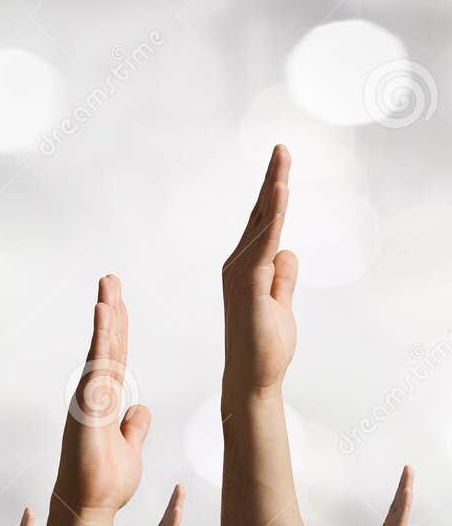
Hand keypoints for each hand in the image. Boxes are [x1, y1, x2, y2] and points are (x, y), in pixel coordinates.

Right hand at [52, 276, 147, 514]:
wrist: (90, 508)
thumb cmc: (105, 482)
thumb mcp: (130, 449)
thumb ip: (133, 427)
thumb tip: (140, 409)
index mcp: (107, 402)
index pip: (116, 357)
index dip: (118, 328)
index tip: (118, 301)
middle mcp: (95, 394)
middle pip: (106, 345)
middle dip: (110, 310)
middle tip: (110, 278)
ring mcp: (89, 398)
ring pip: (100, 349)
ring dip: (105, 315)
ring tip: (107, 286)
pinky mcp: (88, 404)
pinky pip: (97, 365)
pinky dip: (101, 338)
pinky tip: (104, 314)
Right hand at [222, 146, 296, 390]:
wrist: (253, 377)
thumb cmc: (264, 346)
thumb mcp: (281, 304)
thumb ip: (283, 277)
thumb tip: (287, 250)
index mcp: (247, 268)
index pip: (263, 224)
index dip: (273, 194)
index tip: (281, 165)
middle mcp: (238, 264)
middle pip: (259, 214)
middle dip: (272, 178)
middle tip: (282, 148)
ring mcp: (242, 272)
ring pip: (262, 223)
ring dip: (273, 190)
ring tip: (282, 161)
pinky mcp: (251, 283)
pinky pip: (265, 242)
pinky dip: (272, 217)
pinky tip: (280, 196)